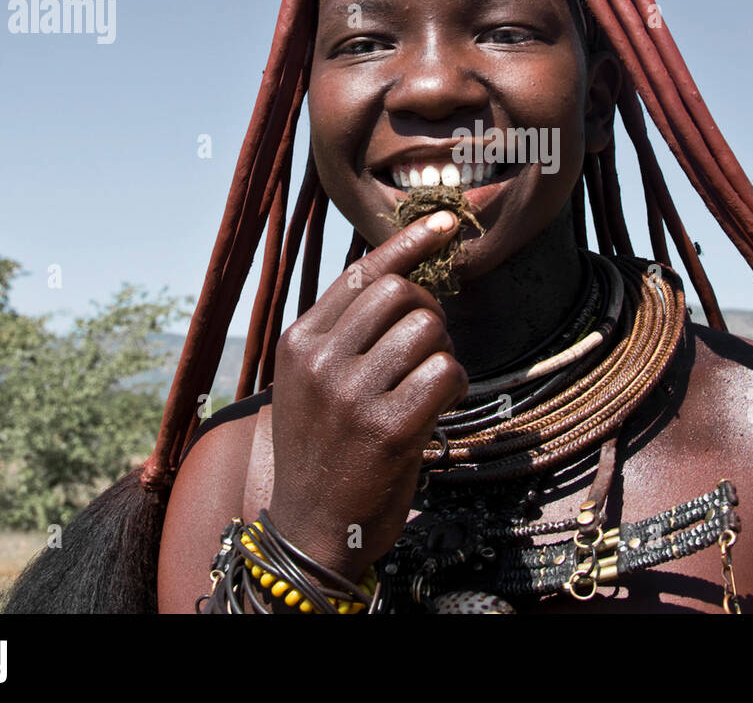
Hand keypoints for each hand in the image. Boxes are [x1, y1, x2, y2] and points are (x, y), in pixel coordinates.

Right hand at [266, 209, 467, 582]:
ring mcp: (352, 394)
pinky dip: (453, 387)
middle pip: (403, 293)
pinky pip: (446, 373)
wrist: (311, 529)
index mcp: (300, 341)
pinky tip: (436, 408)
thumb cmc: (324, 448)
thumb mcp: (313, 382)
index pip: (364, 272)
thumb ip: (346, 332)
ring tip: (424, 386)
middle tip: (426, 349)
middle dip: (429, 312)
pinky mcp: (388, 428)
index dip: (410, 243)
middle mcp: (321, 361)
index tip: (447, 223)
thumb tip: (404, 276)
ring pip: (429, 329)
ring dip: (441, 354)